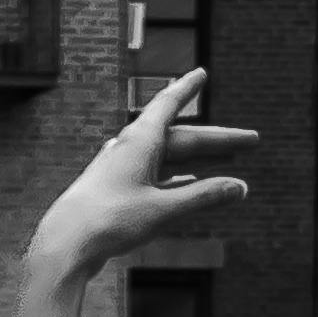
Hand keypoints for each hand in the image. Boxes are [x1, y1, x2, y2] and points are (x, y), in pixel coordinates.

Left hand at [30, 71, 252, 286]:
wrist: (66, 244)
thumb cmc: (111, 221)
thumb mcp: (163, 210)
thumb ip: (203, 197)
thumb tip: (241, 188)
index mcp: (140, 141)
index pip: (169, 105)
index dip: (188, 89)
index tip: (202, 73)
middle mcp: (130, 149)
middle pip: (181, 138)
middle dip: (217, 140)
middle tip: (251, 141)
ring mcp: (123, 170)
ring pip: (170, 158)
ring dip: (201, 159)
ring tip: (228, 161)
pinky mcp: (118, 191)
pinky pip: (157, 177)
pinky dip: (179, 177)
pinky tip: (190, 181)